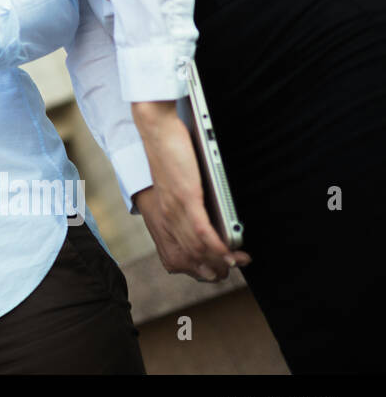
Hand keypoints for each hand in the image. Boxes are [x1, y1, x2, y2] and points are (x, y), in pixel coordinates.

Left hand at [131, 101, 250, 281]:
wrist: (156, 128)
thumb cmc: (168, 151)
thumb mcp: (173, 183)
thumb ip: (186, 201)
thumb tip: (208, 215)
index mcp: (162, 214)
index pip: (177, 252)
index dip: (198, 265)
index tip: (217, 268)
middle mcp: (166, 216)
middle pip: (189, 255)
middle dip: (214, 267)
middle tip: (236, 266)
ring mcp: (175, 208)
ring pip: (197, 248)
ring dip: (221, 260)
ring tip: (240, 261)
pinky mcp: (186, 197)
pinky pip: (202, 231)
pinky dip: (218, 246)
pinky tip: (231, 252)